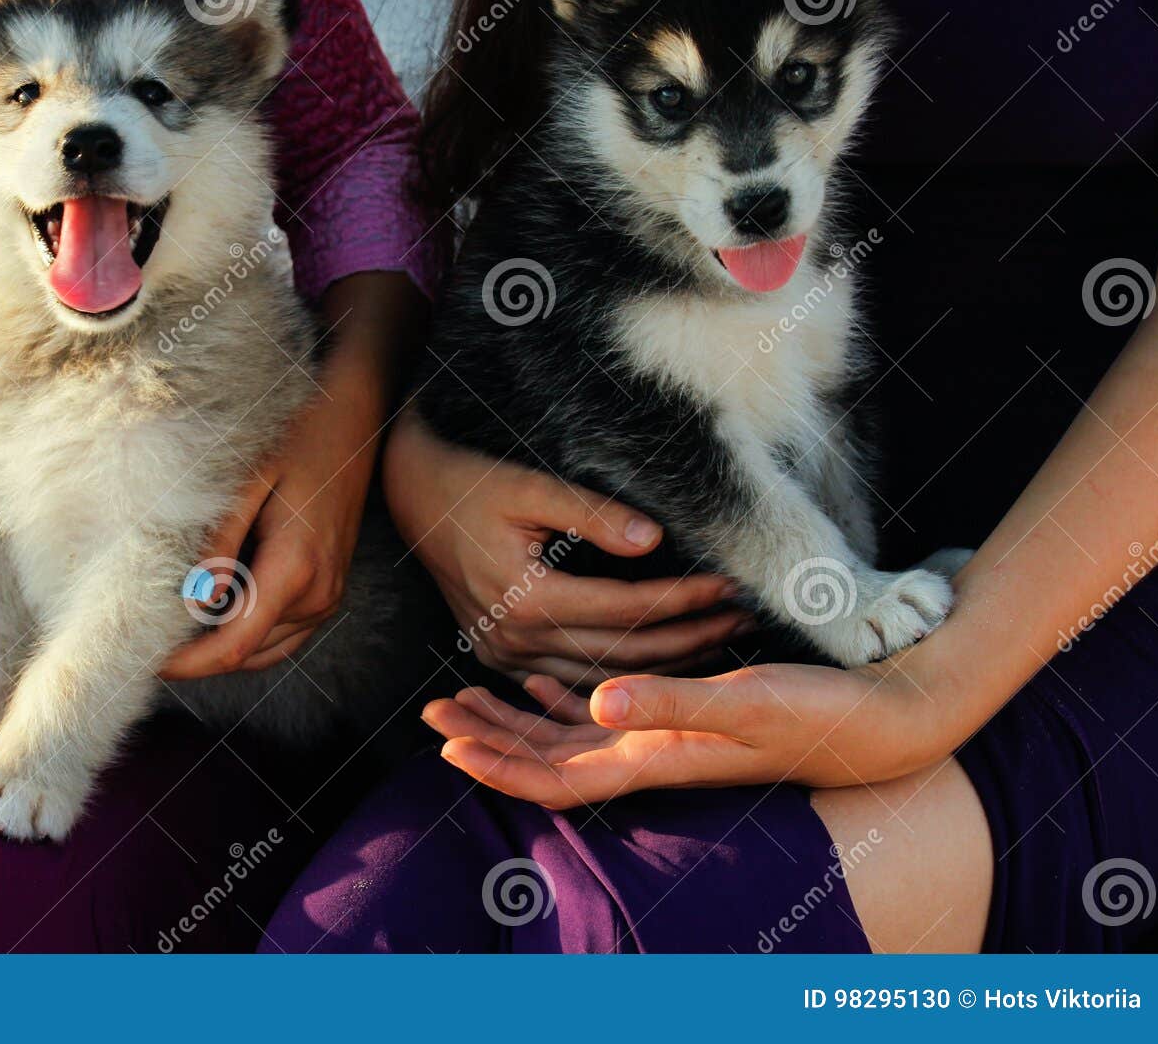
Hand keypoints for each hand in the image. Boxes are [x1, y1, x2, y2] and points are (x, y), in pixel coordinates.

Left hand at [158, 402, 374, 678]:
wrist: (352, 421)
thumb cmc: (298, 438)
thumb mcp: (248, 480)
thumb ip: (220, 542)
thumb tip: (194, 601)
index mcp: (295, 569)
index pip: (233, 644)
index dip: (187, 664)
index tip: (145, 663)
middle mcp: (317, 594)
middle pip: (246, 655)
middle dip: (196, 658)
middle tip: (146, 643)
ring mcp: (327, 597)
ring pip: (263, 650)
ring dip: (219, 648)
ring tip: (171, 631)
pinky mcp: (327, 591)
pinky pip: (281, 634)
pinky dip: (244, 635)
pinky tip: (211, 613)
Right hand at [382, 412, 751, 684]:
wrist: (411, 495)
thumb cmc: (470, 482)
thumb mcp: (528, 485)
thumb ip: (590, 512)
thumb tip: (654, 539)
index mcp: (527, 599)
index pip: (628, 608)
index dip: (684, 598)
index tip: (732, 583)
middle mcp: (516, 638)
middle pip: (624, 652)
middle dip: (691, 637)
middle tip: (746, 618)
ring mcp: (506, 654)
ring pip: (603, 674)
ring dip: (666, 662)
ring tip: (720, 639)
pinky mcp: (501, 655)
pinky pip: (573, 676)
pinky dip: (623, 671)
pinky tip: (664, 659)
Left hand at [423, 649, 968, 807]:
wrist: (884, 719)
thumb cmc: (821, 713)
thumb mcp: (748, 701)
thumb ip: (674, 704)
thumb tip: (599, 705)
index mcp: (653, 759)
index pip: (555, 777)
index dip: (498, 764)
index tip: (446, 741)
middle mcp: (649, 757)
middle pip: (546, 761)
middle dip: (487, 740)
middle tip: (430, 713)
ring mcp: (664, 740)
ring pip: (567, 739)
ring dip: (513, 721)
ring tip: (463, 697)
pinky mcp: (682, 717)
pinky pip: (605, 716)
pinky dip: (563, 701)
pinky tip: (541, 680)